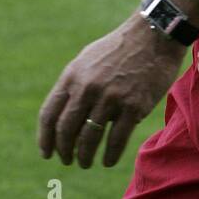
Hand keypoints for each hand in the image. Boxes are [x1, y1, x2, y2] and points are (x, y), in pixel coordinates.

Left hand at [37, 12, 187, 168]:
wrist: (154, 36)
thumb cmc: (119, 49)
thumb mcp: (87, 60)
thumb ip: (74, 85)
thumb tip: (62, 115)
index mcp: (72, 76)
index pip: (49, 114)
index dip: (45, 139)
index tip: (46, 153)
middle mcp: (88, 88)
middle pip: (66, 130)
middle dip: (64, 151)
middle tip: (68, 160)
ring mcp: (110, 98)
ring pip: (89, 138)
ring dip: (85, 156)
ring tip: (85, 163)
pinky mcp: (133, 106)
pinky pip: (116, 140)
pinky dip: (110, 155)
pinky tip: (107, 161)